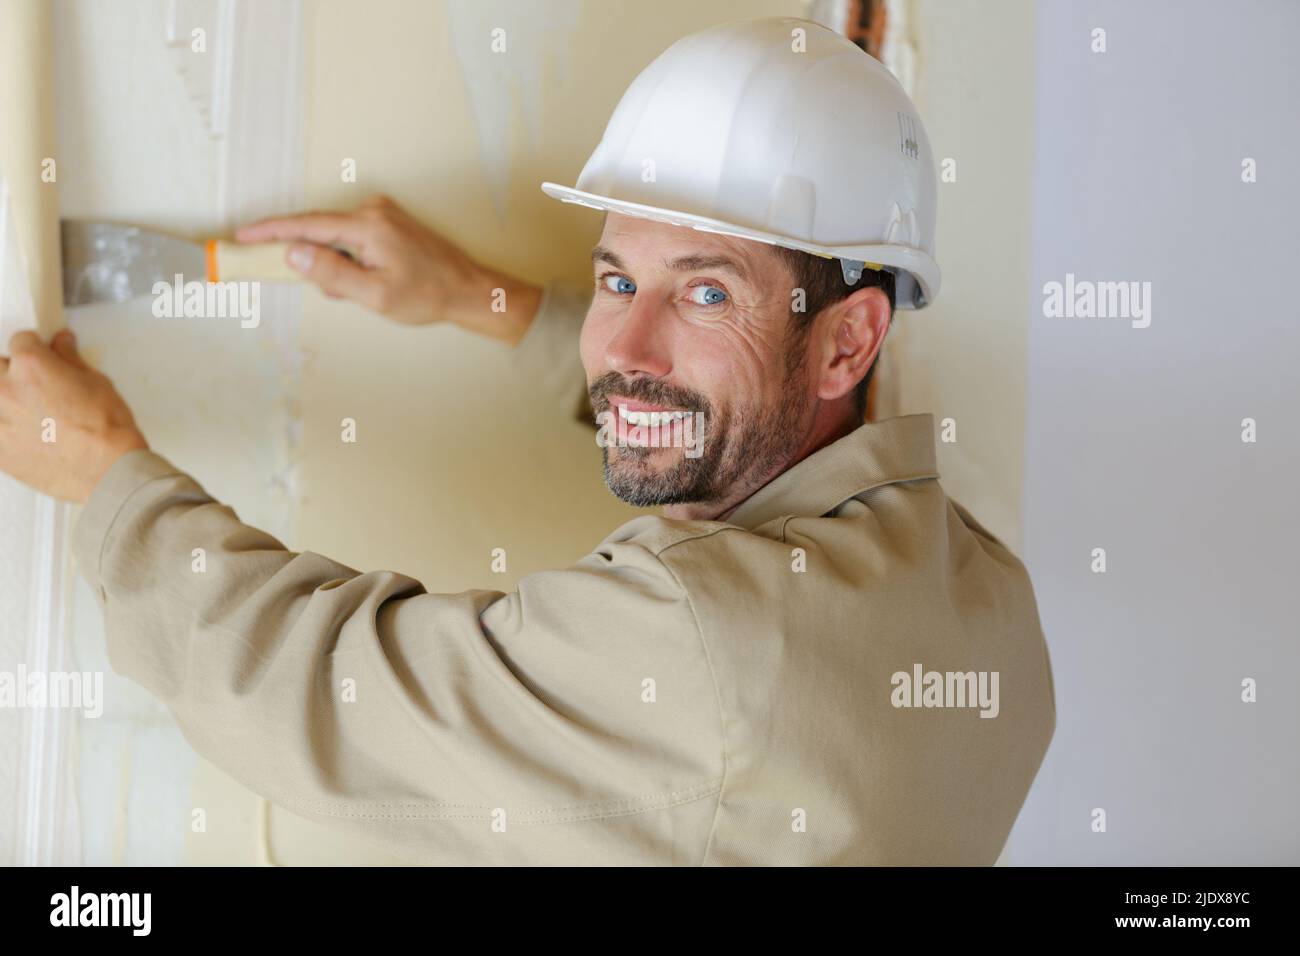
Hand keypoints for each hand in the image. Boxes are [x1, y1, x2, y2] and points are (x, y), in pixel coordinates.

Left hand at [0, 330, 147, 502]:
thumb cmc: (106, 432)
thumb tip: (62, 347)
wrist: (108, 472)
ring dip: (8, 402)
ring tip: (32, 414)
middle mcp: (7, 390)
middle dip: (15, 372)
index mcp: (31, 366)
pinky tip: (27, 435)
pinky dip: (7, 430)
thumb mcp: (97, 383)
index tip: (42, 355)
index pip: (20, 340)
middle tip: (37, 386)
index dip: (36, 347)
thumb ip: (70, 361)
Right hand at [236, 194, 541, 342]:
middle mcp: (373, 210)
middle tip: (341, 292)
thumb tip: (294, 254)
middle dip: (318, 265)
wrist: (469, 290)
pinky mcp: (389, 222)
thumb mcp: (375, 295)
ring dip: (339, 268)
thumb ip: (332, 275)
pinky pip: (354, 241)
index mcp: (368, 225)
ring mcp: (383, 214)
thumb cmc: (427, 295)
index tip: (243, 236)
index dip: (271, 232)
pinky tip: (371, 282)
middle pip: (321, 233)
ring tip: (368, 292)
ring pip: (338, 240)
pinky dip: (352, 262)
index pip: (306, 225)